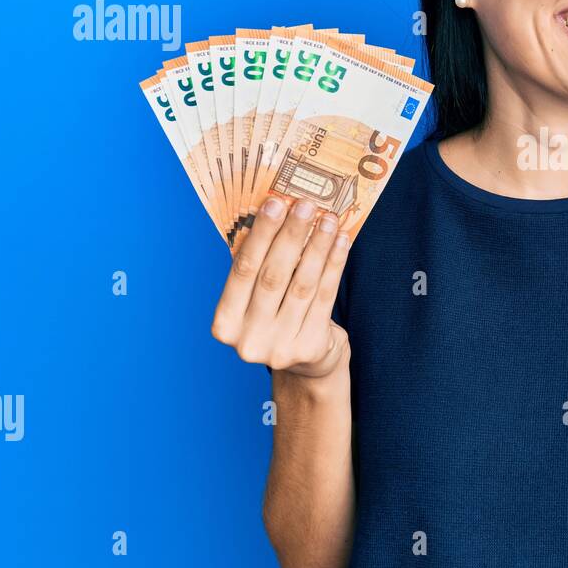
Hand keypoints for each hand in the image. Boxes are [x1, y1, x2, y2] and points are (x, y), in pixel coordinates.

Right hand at [211, 195, 353, 380]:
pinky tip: (342, 242)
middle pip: (273, 276)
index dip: (260, 235)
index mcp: (225, 324)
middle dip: (291, 236)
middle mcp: (248, 340)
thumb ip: (259, 267)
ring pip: (302, 285)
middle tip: (306, 204)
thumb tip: (277, 213)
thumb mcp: (257, 299)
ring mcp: (280, 348)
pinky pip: (325, 296)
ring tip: (328, 218)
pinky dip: (335, 264)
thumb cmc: (277, 317)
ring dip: (318, 246)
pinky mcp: (310, 348)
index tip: (275, 202)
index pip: (243, 270)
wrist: (306, 364)